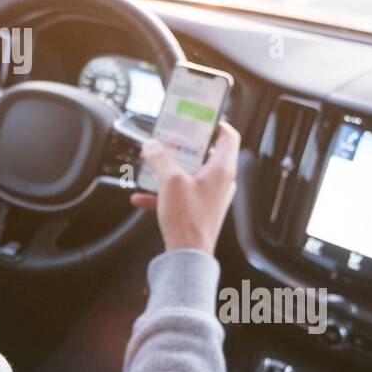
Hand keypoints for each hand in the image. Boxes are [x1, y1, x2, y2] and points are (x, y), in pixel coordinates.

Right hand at [129, 121, 240, 254]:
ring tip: (154, 164)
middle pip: (205, 154)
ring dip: (170, 168)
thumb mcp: (170, 181)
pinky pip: (179, 194)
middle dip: (184, 145)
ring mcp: (209, 196)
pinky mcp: (197, 210)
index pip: (229, 137)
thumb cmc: (188, 220)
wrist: (187, 255)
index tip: (202, 117)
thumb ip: (160, 158)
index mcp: (221, 170)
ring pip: (190, 173)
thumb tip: (152, 145)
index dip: (216, 123)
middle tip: (170, 137)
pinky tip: (142, 196)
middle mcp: (219, 182)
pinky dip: (162, 192)